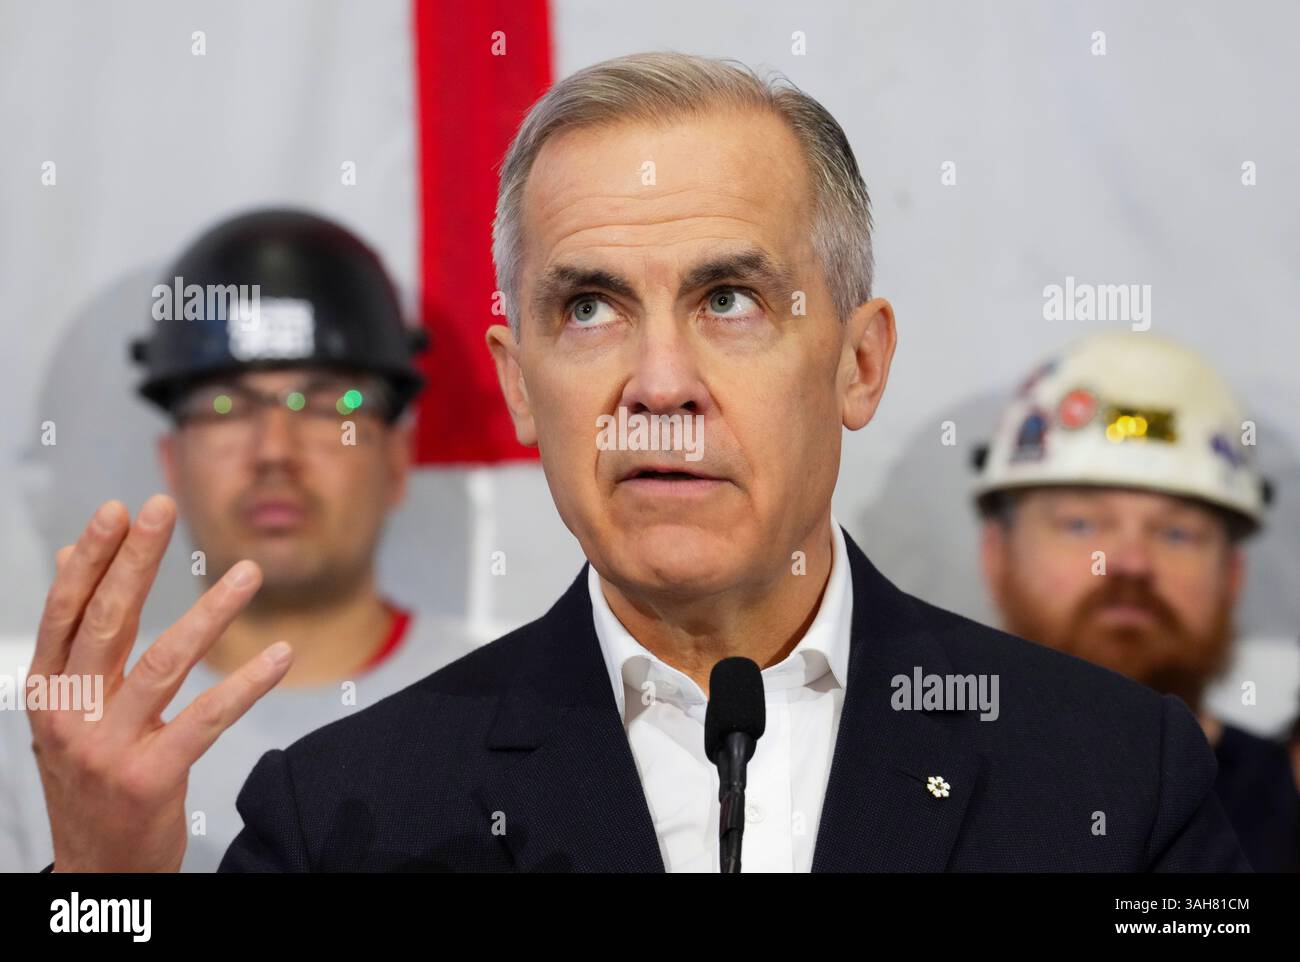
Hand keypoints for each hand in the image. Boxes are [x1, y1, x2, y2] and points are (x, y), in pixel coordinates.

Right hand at [26, 494, 293, 870]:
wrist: (98, 871)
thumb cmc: (91, 778)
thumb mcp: (66, 710)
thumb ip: (73, 639)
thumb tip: (65, 558)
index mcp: (47, 693)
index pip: (66, 611)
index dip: (91, 558)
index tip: (120, 509)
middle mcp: (68, 717)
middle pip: (106, 623)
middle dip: (135, 559)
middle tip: (164, 508)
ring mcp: (106, 749)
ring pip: (162, 664)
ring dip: (211, 613)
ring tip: (249, 573)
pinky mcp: (151, 778)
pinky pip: (207, 719)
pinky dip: (247, 684)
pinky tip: (280, 654)